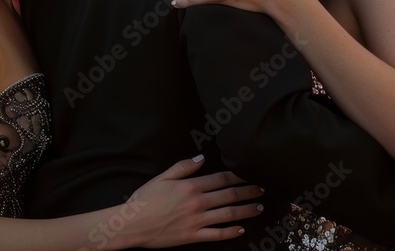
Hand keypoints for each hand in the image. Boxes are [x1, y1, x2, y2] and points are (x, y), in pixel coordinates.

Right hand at [129, 155, 263, 247]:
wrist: (133, 224)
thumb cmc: (144, 199)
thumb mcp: (162, 177)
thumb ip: (183, 167)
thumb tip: (201, 158)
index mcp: (190, 186)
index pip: (221, 179)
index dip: (238, 176)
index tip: (250, 174)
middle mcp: (197, 203)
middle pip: (229, 196)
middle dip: (248, 192)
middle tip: (262, 189)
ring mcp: (197, 221)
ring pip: (228, 215)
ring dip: (245, 211)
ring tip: (258, 208)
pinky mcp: (193, 236)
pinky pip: (216, 235)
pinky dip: (230, 232)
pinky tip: (240, 230)